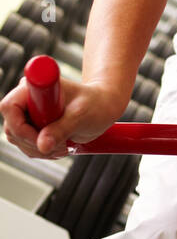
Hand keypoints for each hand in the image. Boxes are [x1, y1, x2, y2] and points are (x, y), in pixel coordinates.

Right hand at [0, 75, 126, 158]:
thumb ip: (62, 129)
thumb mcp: (81, 115)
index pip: (10, 106)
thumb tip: (43, 146)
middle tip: (62, 146)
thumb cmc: (96, 103)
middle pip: (12, 127)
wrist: (104, 105)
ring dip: (39, 149)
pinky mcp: (31, 125)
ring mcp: (27, 112)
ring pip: (17, 138)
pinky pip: (25, 144)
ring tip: (65, 146)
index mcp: (36, 87)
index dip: (21, 126)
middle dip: (34, 142)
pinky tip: (61, 146)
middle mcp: (26, 98)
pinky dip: (42, 150)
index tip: (44, 137)